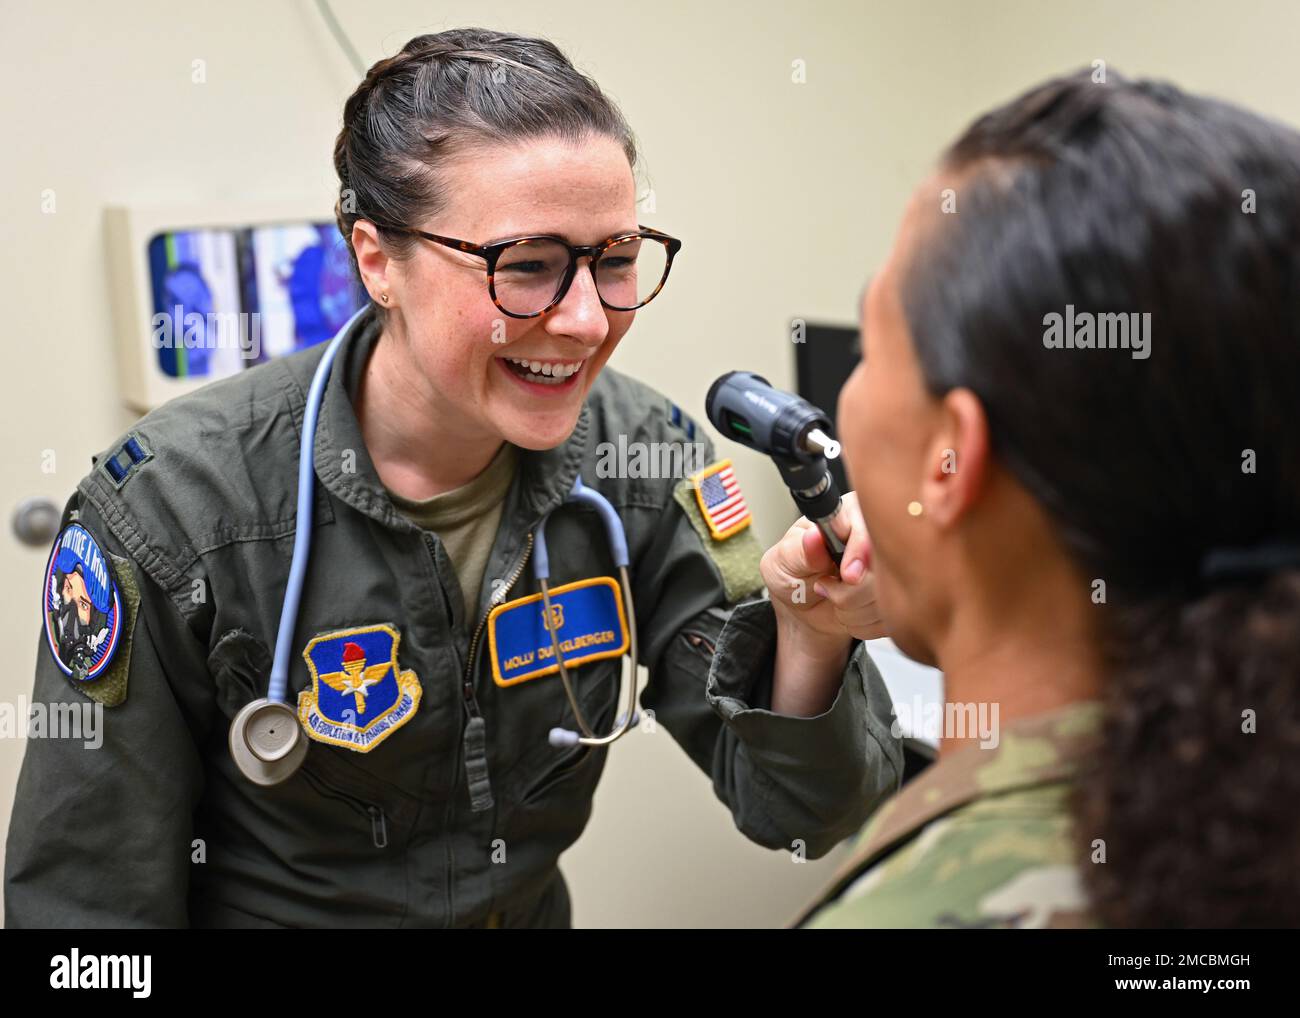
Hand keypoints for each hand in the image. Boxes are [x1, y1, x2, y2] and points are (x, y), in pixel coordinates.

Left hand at [760, 491, 886, 644]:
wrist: (802, 610)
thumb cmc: (793, 576)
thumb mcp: (783, 561)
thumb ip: (799, 551)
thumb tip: (814, 537)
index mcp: (847, 515)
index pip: (869, 527)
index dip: (861, 552)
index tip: (847, 575)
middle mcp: (873, 538)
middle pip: (883, 567)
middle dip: (850, 591)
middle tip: (824, 587)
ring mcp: (889, 568)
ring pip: (886, 596)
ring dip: (852, 610)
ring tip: (832, 599)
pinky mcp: (895, 596)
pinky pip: (888, 617)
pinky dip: (863, 623)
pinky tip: (848, 612)